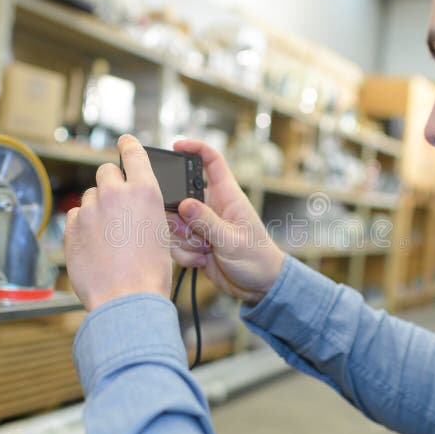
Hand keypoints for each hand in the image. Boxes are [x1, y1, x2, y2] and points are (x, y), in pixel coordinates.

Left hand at [65, 135, 171, 310]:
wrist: (126, 298)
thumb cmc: (149, 272)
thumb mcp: (161, 232)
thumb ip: (145, 209)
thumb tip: (133, 206)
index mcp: (144, 191)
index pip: (133, 153)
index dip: (128, 145)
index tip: (124, 141)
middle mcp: (115, 193)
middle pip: (106, 171)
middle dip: (111, 183)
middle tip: (117, 205)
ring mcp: (90, 209)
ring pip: (90, 196)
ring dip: (97, 207)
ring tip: (109, 235)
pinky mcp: (72, 227)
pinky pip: (76, 216)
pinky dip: (84, 225)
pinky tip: (95, 244)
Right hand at [169, 140, 284, 304]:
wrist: (259, 288)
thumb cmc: (257, 260)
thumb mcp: (232, 240)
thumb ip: (206, 222)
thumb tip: (183, 203)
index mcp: (227, 197)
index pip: (212, 162)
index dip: (195, 148)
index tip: (176, 145)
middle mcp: (212, 207)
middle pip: (180, 196)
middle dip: (178, 216)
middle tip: (191, 232)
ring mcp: (202, 226)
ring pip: (175, 223)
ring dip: (183, 240)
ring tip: (204, 251)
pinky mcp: (195, 243)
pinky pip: (176, 243)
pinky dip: (183, 255)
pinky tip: (201, 261)